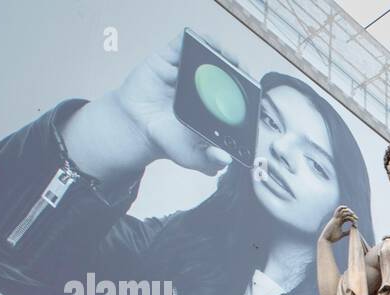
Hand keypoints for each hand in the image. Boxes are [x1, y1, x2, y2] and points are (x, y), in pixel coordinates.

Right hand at [108, 32, 241, 174]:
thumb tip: (225, 160)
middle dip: (237, 69)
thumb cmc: (168, 139)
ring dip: (219, 52)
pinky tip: (202, 43)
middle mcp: (204, 86)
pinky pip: (182, 44)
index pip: (237, 94)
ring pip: (207, 54)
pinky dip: (193, 39)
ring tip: (226, 58)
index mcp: (215, 106)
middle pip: (226, 71)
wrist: (136, 129)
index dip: (247, 89)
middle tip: (241, 72)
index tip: (253, 90)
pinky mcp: (167, 60)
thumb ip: (208, 160)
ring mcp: (186, 72)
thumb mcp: (191, 156)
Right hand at [321, 205, 356, 242]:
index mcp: (339, 222)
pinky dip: (344, 209)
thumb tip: (352, 231)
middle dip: (352, 214)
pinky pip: (339, 211)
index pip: (346, 217)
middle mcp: (337, 219)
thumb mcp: (342, 234)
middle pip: (345, 212)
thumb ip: (346, 232)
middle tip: (357, 218)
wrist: (327, 239)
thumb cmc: (333, 237)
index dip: (352, 218)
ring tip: (354, 215)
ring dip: (349, 211)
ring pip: (343, 210)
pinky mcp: (335, 219)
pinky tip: (349, 210)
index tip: (356, 224)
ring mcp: (336, 218)